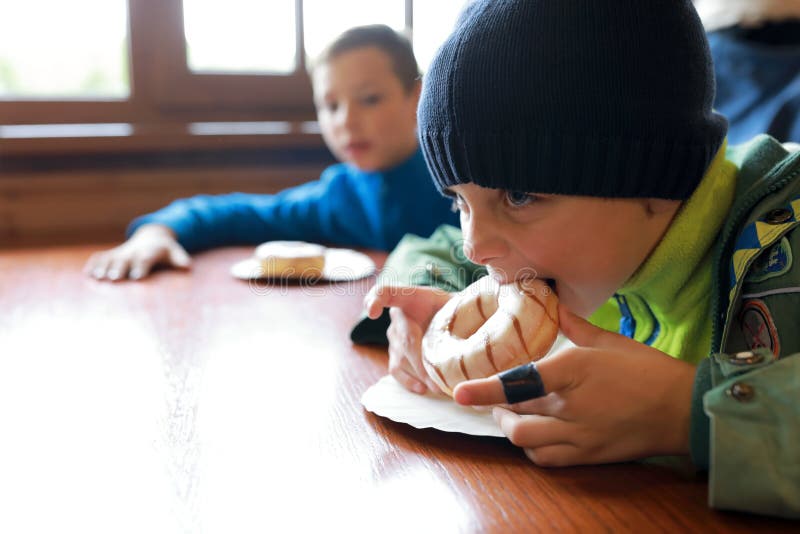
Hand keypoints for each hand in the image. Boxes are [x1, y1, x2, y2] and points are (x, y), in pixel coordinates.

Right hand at [84, 224, 190, 280]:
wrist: (151, 237)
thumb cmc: (165, 250)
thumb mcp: (175, 252)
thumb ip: (180, 259)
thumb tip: (188, 266)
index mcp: (149, 252)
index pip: (146, 259)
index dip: (141, 267)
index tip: (137, 277)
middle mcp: (133, 252)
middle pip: (125, 260)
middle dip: (119, 268)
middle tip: (114, 278)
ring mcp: (121, 252)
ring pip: (110, 259)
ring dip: (103, 267)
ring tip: (97, 277)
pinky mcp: (112, 254)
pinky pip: (101, 257)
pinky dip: (93, 263)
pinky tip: (87, 273)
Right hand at [364, 284, 453, 394]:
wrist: (438, 313)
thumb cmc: (446, 304)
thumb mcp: (454, 299)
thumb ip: (462, 305)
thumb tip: (482, 317)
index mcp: (409, 297)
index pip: (385, 293)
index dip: (375, 300)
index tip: (372, 312)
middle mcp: (396, 317)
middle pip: (405, 339)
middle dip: (420, 362)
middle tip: (437, 379)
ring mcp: (394, 337)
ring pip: (400, 358)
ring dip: (418, 374)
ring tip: (435, 387)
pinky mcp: (396, 354)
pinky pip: (397, 370)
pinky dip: (409, 381)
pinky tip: (422, 388)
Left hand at [453, 306, 695, 465]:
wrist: (684, 410)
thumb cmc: (648, 370)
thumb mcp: (609, 339)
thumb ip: (572, 324)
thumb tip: (550, 303)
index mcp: (573, 370)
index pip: (519, 382)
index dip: (486, 389)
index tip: (460, 393)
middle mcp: (571, 406)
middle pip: (515, 415)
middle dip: (496, 407)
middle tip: (495, 397)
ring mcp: (579, 435)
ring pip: (525, 439)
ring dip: (511, 427)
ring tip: (512, 414)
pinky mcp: (589, 455)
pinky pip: (546, 458)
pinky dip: (532, 447)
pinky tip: (535, 434)